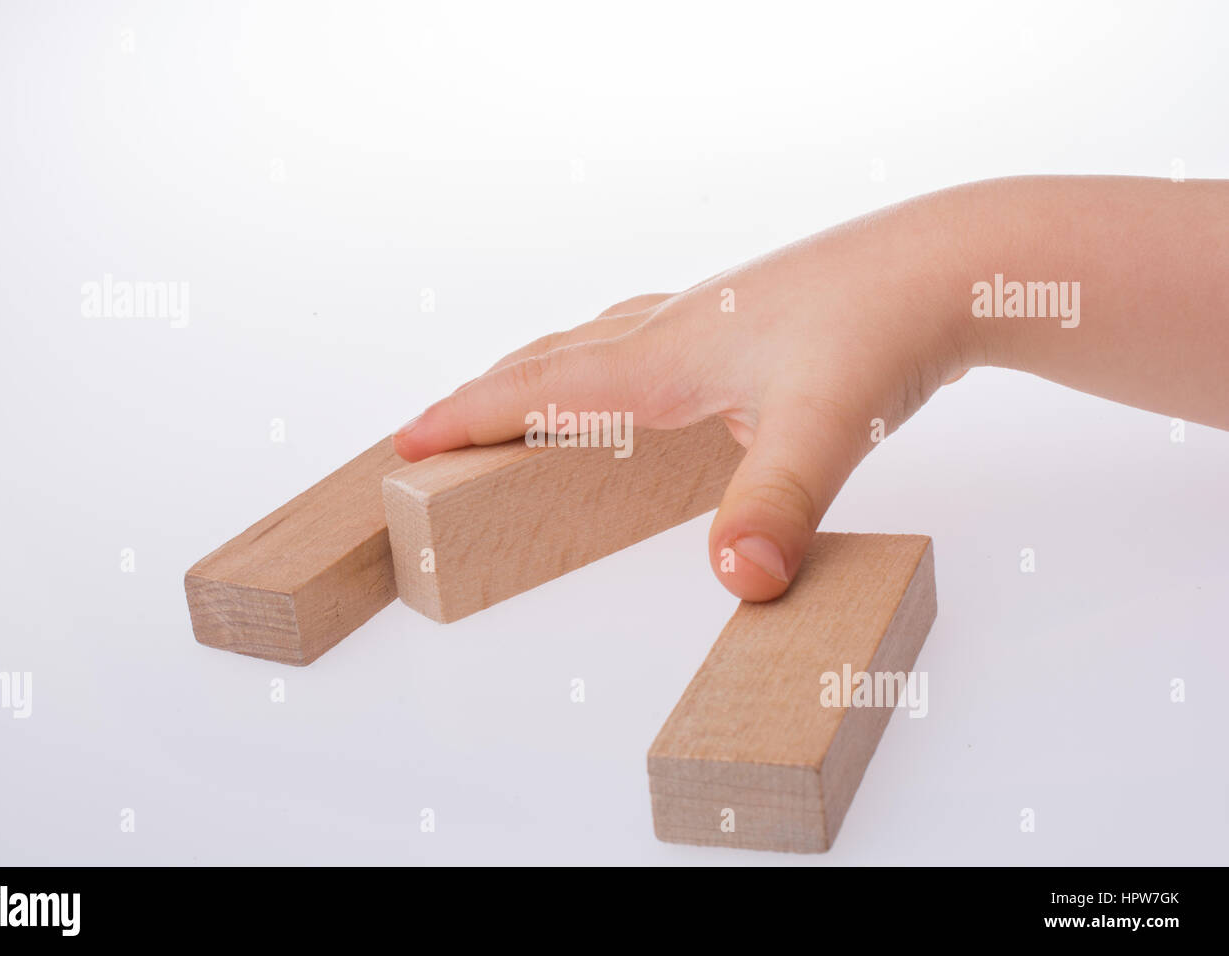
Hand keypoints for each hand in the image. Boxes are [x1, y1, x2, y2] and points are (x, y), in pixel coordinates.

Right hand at [392, 207, 977, 601]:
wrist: (951, 263)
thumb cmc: (883, 326)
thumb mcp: (824, 426)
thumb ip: (775, 505)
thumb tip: (733, 580)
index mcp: (664, 356)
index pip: (540, 391)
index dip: (467, 420)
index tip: (405, 442)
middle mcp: (672, 330)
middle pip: (551, 360)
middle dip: (484, 397)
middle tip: (433, 427)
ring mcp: (708, 320)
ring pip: (595, 344)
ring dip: (538, 373)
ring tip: (512, 400)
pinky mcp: (743, 326)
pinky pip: (641, 343)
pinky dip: (602, 364)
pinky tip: (639, 383)